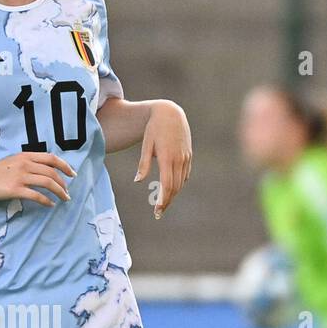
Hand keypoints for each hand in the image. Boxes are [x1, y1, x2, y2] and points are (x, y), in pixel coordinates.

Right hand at [0, 152, 75, 206]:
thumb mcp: (14, 162)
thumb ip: (29, 163)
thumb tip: (46, 170)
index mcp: (26, 156)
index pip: (51, 158)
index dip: (65, 166)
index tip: (72, 174)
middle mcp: (25, 164)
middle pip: (52, 173)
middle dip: (63, 184)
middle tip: (67, 192)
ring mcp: (20, 177)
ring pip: (47, 183)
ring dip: (59, 192)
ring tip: (64, 199)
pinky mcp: (15, 189)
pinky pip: (36, 195)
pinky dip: (46, 201)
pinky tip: (50, 205)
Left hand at [134, 101, 191, 218]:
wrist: (170, 113)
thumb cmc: (154, 128)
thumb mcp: (146, 145)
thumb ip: (143, 164)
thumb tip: (138, 181)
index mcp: (167, 158)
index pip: (167, 185)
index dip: (163, 200)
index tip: (157, 210)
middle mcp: (179, 159)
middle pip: (174, 187)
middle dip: (167, 202)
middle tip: (158, 213)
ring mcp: (185, 158)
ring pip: (180, 183)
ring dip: (172, 195)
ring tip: (163, 204)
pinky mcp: (188, 156)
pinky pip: (184, 175)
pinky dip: (178, 184)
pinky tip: (171, 190)